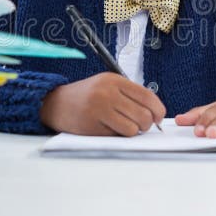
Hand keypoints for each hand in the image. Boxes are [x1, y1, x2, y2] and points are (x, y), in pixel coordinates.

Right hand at [40, 72, 165, 136]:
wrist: (56, 103)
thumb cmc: (87, 95)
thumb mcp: (107, 85)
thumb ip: (129, 94)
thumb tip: (155, 112)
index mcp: (114, 80)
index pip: (147, 96)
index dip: (158, 109)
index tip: (159, 117)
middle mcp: (107, 93)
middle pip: (143, 115)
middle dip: (147, 124)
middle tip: (142, 126)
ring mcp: (99, 109)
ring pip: (132, 128)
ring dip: (133, 131)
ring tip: (125, 127)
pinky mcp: (92, 126)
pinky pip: (117, 136)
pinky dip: (118, 135)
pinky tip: (109, 128)